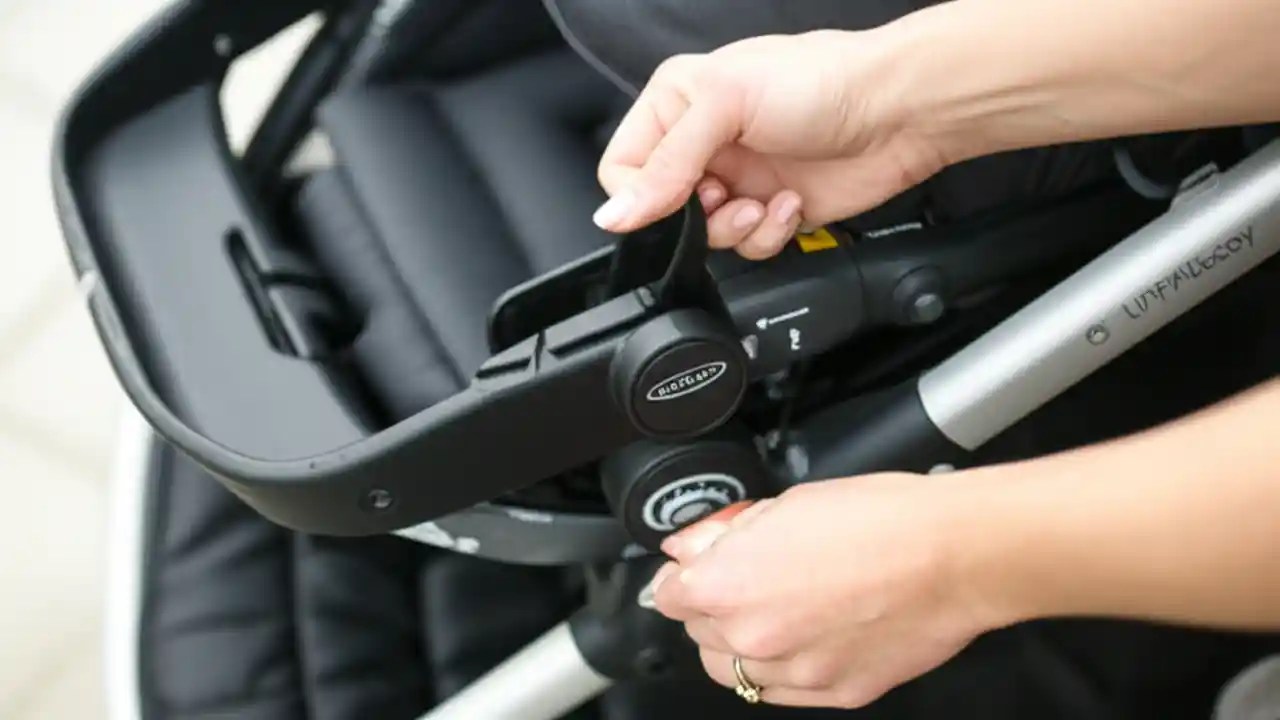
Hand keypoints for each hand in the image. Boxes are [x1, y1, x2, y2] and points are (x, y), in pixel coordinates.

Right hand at [592, 30, 951, 258]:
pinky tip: (791, 203)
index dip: (640, 195)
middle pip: (661, 210)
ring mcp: (738, 178)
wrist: (898, 112)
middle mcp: (703, 142)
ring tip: (763, 202)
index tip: (675, 199)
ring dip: (735, 229)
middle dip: (694, 215)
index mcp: (677, 102)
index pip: (623, 166)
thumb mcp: (725, 105)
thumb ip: (667, 163)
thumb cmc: (821, 81)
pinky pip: (747, 247)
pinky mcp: (770, 210)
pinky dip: (769, 233)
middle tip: (724, 197)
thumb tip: (616, 213)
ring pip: (704, 236)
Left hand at [648, 474, 1002, 708]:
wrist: (954, 556)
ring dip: (739, 643)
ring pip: (734, 671)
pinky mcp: (834, 692)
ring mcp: (795, 672)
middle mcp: (754, 637)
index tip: (697, 564)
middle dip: (711, 606)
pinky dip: (781, 668)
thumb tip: (692, 546)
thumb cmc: (882, 519)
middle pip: (698, 634)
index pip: (667, 594)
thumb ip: (727, 533)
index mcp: (728, 585)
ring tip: (774, 610)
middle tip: (745, 577)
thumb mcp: (787, 503)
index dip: (682, 574)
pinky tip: (804, 636)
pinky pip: (781, 691)